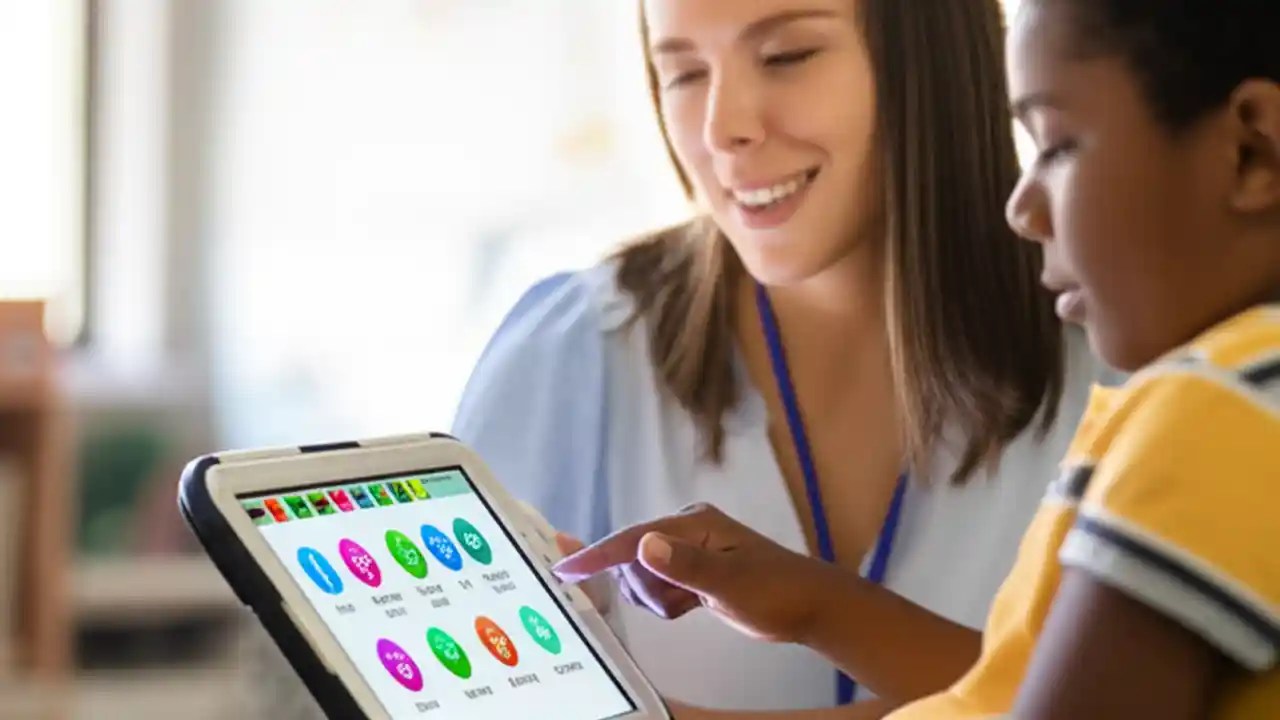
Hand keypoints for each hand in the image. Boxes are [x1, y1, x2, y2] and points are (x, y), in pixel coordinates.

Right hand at [551, 503, 838, 643]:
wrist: (810, 606)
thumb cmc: (774, 591)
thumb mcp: (730, 583)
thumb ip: (686, 566)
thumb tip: (644, 545)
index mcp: (691, 525)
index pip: (632, 539)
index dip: (596, 555)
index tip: (563, 570)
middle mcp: (684, 532)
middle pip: (634, 564)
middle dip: (647, 591)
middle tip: (682, 605)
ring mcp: (688, 552)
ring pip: (644, 581)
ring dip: (659, 600)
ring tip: (692, 606)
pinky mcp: (692, 572)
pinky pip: (659, 590)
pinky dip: (668, 604)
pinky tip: (694, 608)